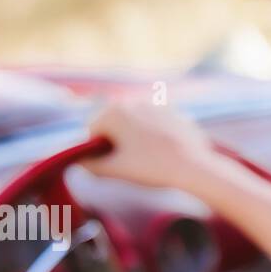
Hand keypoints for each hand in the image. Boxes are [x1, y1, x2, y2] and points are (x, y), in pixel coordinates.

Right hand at [81, 97, 217, 189]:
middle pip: (114, 126)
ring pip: (135, 125)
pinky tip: (165, 152)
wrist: (194, 166)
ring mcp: (155, 104)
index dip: (101, 152)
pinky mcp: (174, 111)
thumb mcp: (115, 170)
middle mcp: (132, 101)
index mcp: (113, 111)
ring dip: (136, 139)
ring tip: (150, 158)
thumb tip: (76, 160)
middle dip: (119, 143)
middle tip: (135, 163)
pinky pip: (156, 125)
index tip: (118, 165)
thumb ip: (89, 165)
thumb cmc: (151, 168)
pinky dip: (156, 136)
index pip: (93, 132)